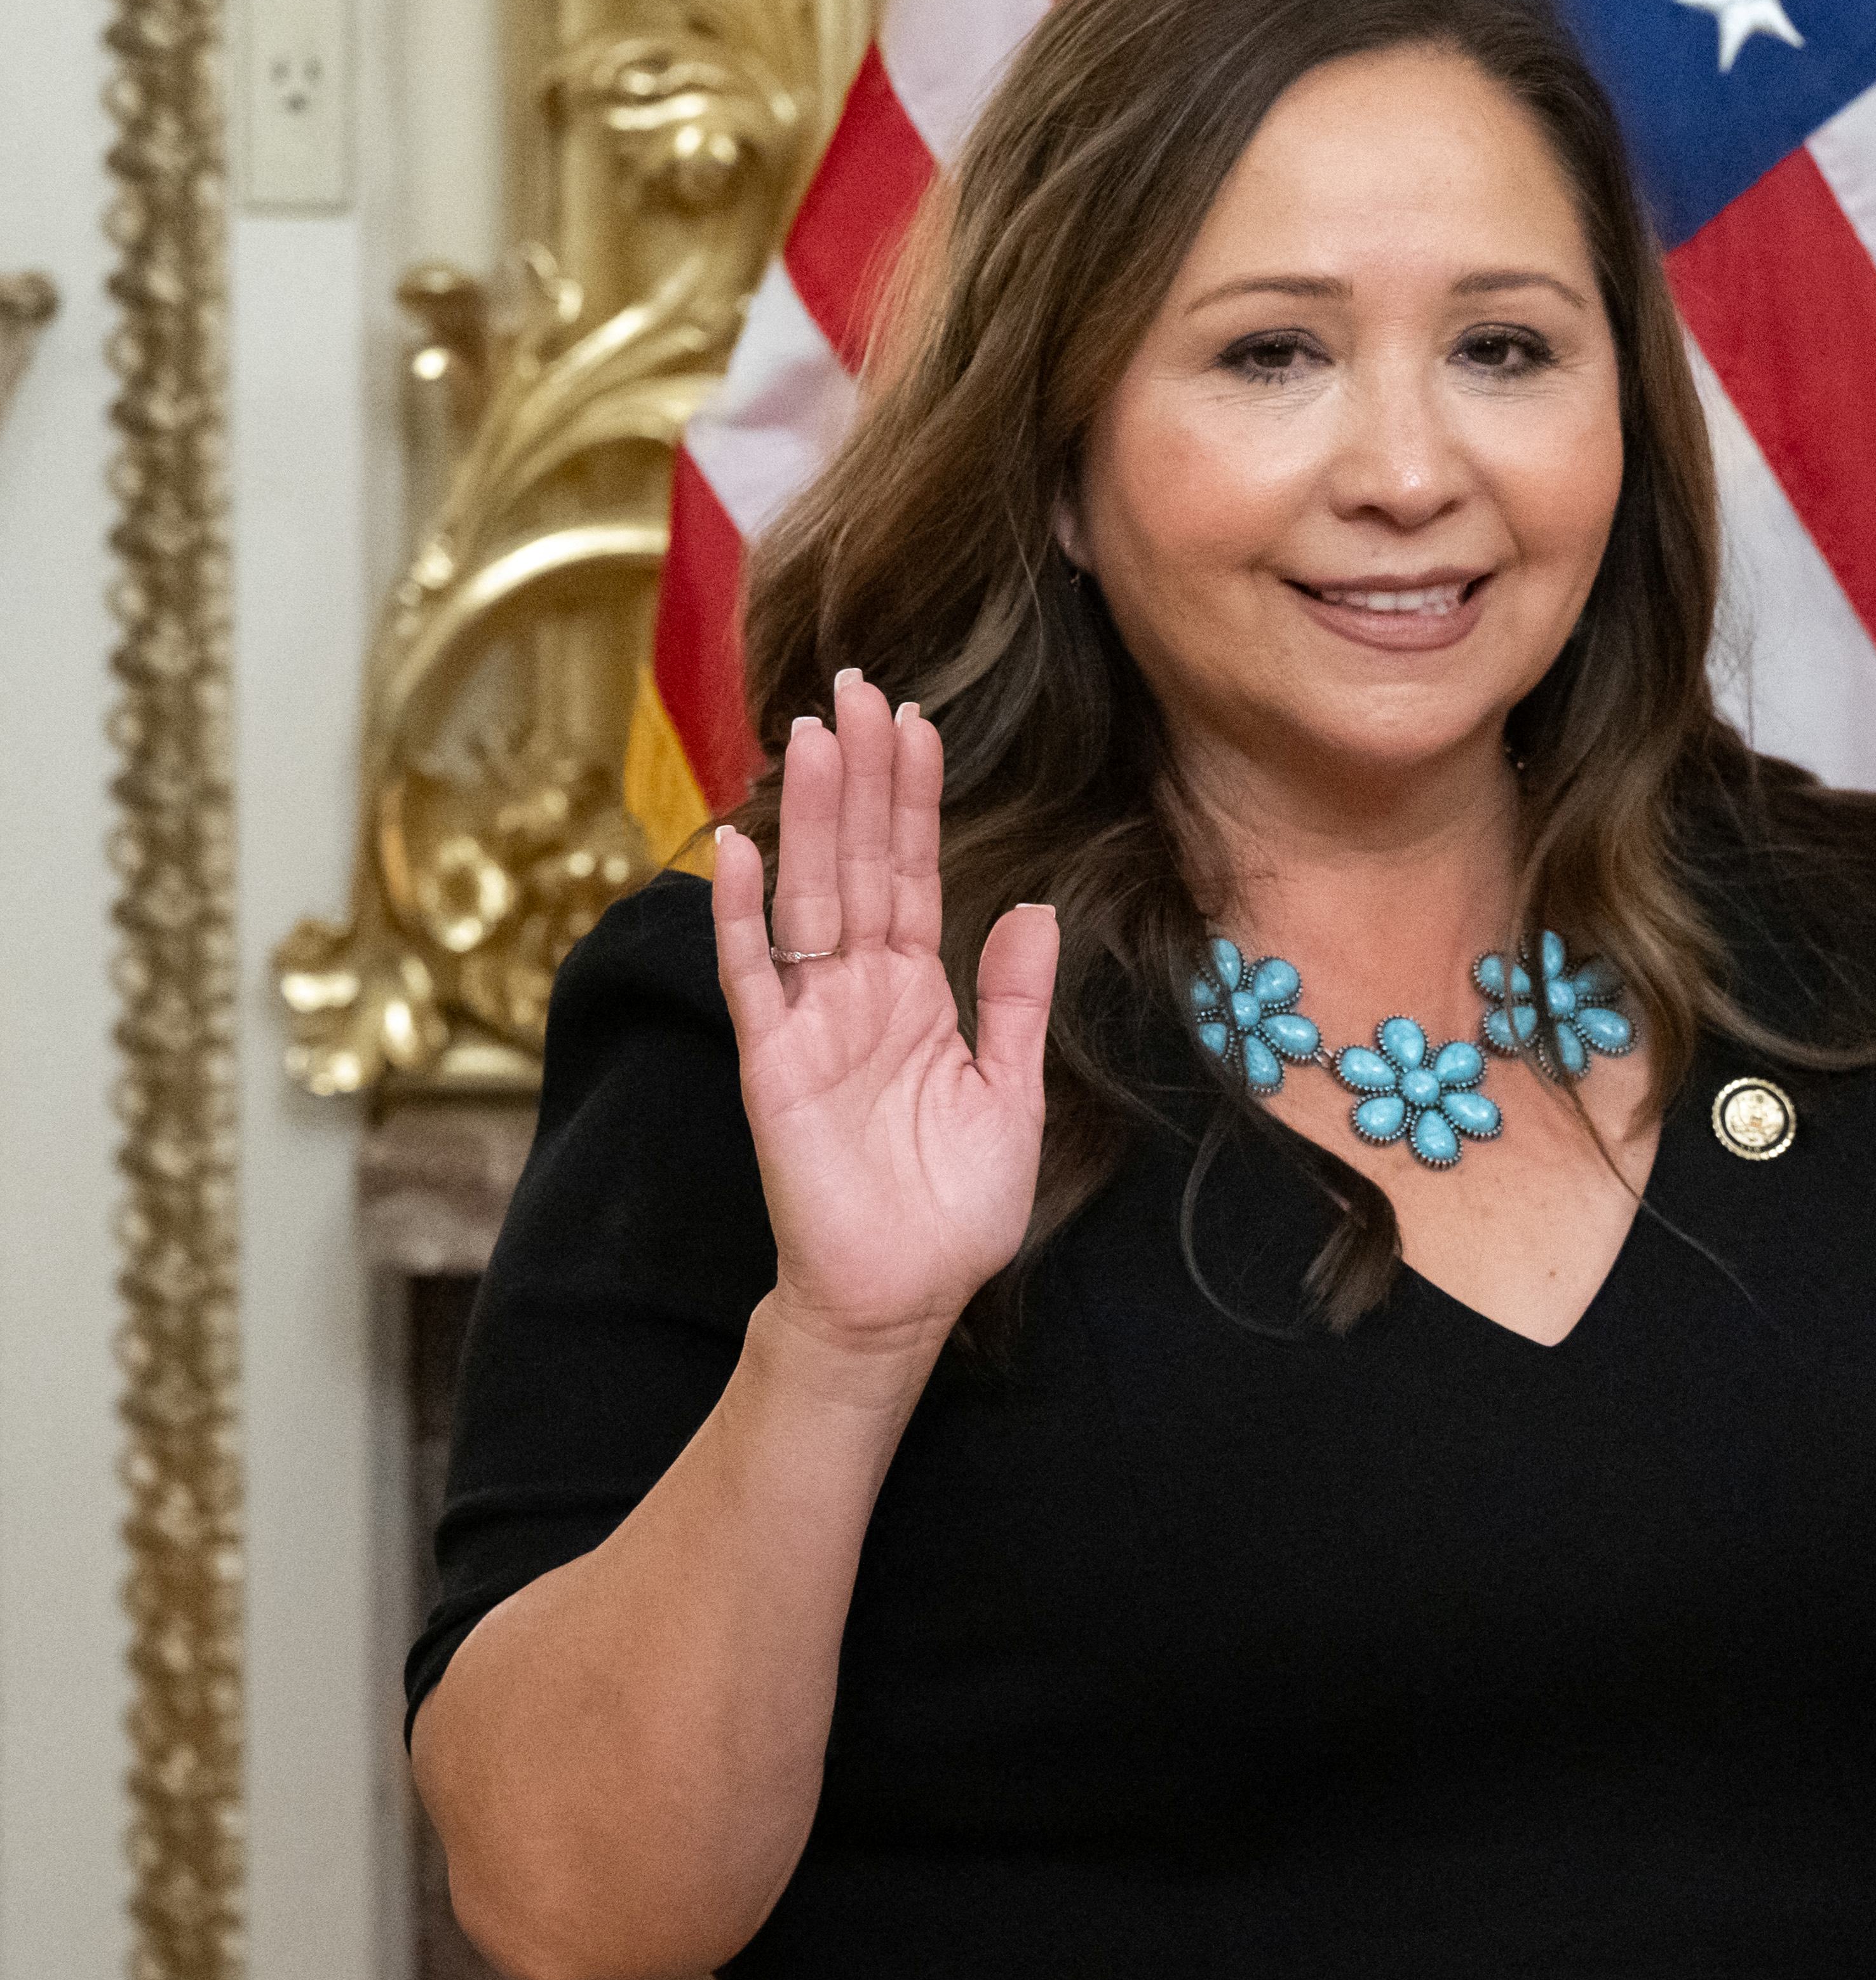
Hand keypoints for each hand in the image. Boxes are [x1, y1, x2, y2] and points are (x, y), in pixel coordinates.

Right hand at [710, 668, 1060, 1374]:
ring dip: (808, 819)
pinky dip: (742, 914)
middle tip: (859, 687)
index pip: (913, 874)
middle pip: (858, 864)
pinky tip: (737, 849)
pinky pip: (754, 976)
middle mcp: (858, 992)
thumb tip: (1034, 908)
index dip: (913, 800)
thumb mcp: (1012, 1090)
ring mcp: (810, 1022)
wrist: (903, 1292)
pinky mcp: (773, 1064)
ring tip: (810, 736)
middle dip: (860, 779)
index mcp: (917, 993)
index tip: (915, 721)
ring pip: (808, 898)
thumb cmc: (952, 1204)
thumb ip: (1016, 1001)